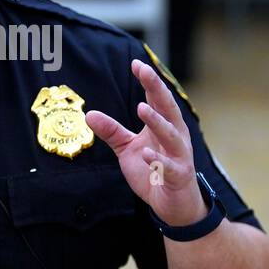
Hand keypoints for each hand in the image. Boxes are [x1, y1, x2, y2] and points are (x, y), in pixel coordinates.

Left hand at [85, 59, 207, 226]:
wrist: (174, 205)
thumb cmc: (154, 171)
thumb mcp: (128, 149)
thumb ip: (112, 131)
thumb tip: (89, 114)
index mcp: (165, 125)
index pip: (157, 98)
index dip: (148, 81)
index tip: (136, 63)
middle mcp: (175, 135)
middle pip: (167, 108)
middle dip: (156, 88)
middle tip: (144, 71)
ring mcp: (179, 156)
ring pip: (171, 134)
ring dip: (157, 121)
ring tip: (142, 108)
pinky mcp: (178, 176)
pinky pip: (168, 166)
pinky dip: (157, 159)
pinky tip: (145, 153)